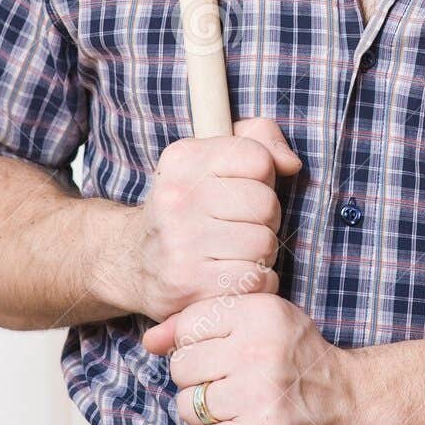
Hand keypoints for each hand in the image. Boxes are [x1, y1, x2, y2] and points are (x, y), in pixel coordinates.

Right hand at [95, 117, 302, 322]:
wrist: (132, 261)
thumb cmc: (190, 206)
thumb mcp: (213, 159)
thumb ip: (261, 141)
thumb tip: (292, 164)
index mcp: (184, 159)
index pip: (259, 159)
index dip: (263, 178)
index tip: (240, 190)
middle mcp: (176, 197)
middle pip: (266, 204)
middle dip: (263, 220)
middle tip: (238, 227)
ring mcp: (180, 242)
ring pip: (264, 243)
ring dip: (260, 254)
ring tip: (233, 252)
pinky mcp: (188, 284)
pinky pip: (257, 279)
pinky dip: (256, 282)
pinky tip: (232, 277)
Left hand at [141, 293, 362, 424]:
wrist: (355, 406)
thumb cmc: (302, 363)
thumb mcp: (263, 323)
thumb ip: (204, 323)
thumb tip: (150, 340)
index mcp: (260, 312)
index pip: (189, 326)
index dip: (196, 347)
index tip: (220, 358)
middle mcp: (260, 350)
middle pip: (182, 368)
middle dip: (199, 382)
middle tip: (232, 387)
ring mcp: (261, 396)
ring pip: (189, 407)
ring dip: (206, 417)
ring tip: (239, 412)